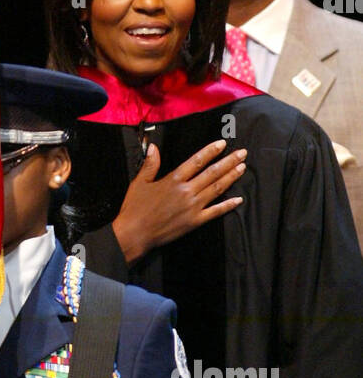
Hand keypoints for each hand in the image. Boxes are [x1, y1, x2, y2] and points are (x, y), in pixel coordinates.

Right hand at [112, 139, 246, 263]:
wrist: (135, 234)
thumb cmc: (135, 208)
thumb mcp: (139, 183)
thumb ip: (150, 164)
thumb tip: (153, 146)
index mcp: (173, 179)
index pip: (196, 161)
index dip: (211, 151)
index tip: (222, 144)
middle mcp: (186, 191)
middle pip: (212, 172)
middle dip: (229, 161)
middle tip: (243, 153)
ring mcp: (193, 207)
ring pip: (216, 188)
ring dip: (231, 177)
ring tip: (242, 168)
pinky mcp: (195, 221)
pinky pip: (215, 212)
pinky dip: (228, 205)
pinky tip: (239, 199)